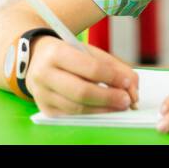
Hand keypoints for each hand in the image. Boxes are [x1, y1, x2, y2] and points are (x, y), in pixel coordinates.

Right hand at [25, 37, 139, 114]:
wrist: (35, 58)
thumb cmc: (67, 53)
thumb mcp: (88, 51)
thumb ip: (113, 66)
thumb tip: (132, 87)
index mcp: (56, 52)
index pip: (90, 68)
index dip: (112, 77)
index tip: (128, 83)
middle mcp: (44, 74)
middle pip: (82, 92)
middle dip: (109, 98)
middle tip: (127, 101)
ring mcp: (42, 94)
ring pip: (77, 108)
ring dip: (103, 110)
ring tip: (119, 106)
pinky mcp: (45, 109)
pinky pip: (73, 116)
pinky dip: (91, 114)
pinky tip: (103, 110)